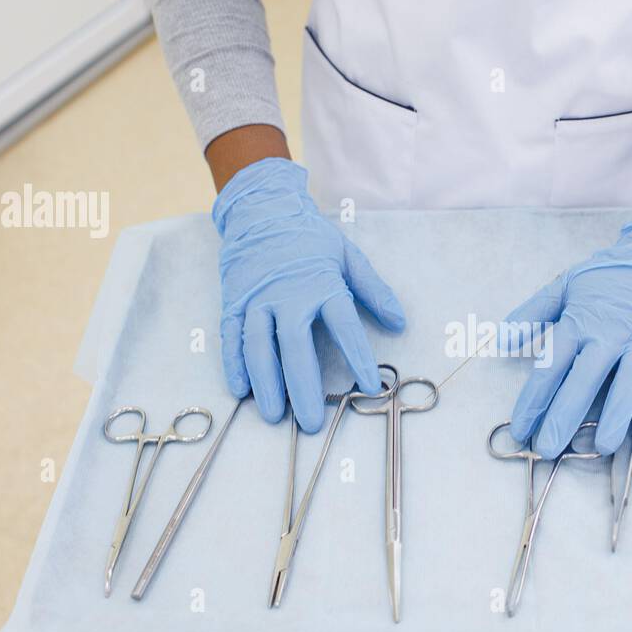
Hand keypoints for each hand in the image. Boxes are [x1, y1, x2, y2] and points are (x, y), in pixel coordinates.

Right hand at [213, 157, 404, 428]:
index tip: (369, 386)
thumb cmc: (309, 238)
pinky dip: (234, 364)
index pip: (344, 326)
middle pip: (294, 346)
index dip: (357, 357)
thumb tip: (400, 321)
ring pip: (258, 346)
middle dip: (302, 386)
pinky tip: (241, 391)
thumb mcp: (348, 256)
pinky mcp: (233, 302)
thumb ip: (373, 290)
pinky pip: (231, 337)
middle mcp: (287, 294)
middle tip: (310, 422)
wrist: (261, 209)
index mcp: (322, 283)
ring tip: (273, 415)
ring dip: (266, 383)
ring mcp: (256, 299)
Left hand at [506, 219, 631, 458]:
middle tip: (548, 449)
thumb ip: (531, 315)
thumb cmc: (609, 277)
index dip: (533, 400)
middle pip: (584, 379)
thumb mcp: (564, 287)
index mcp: (580, 321)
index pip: (551, 366)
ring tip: (602, 447)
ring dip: (615, 416)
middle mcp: (611, 334)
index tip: (521, 429)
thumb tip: (501, 341)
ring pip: (628, 383)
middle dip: (564, 417)